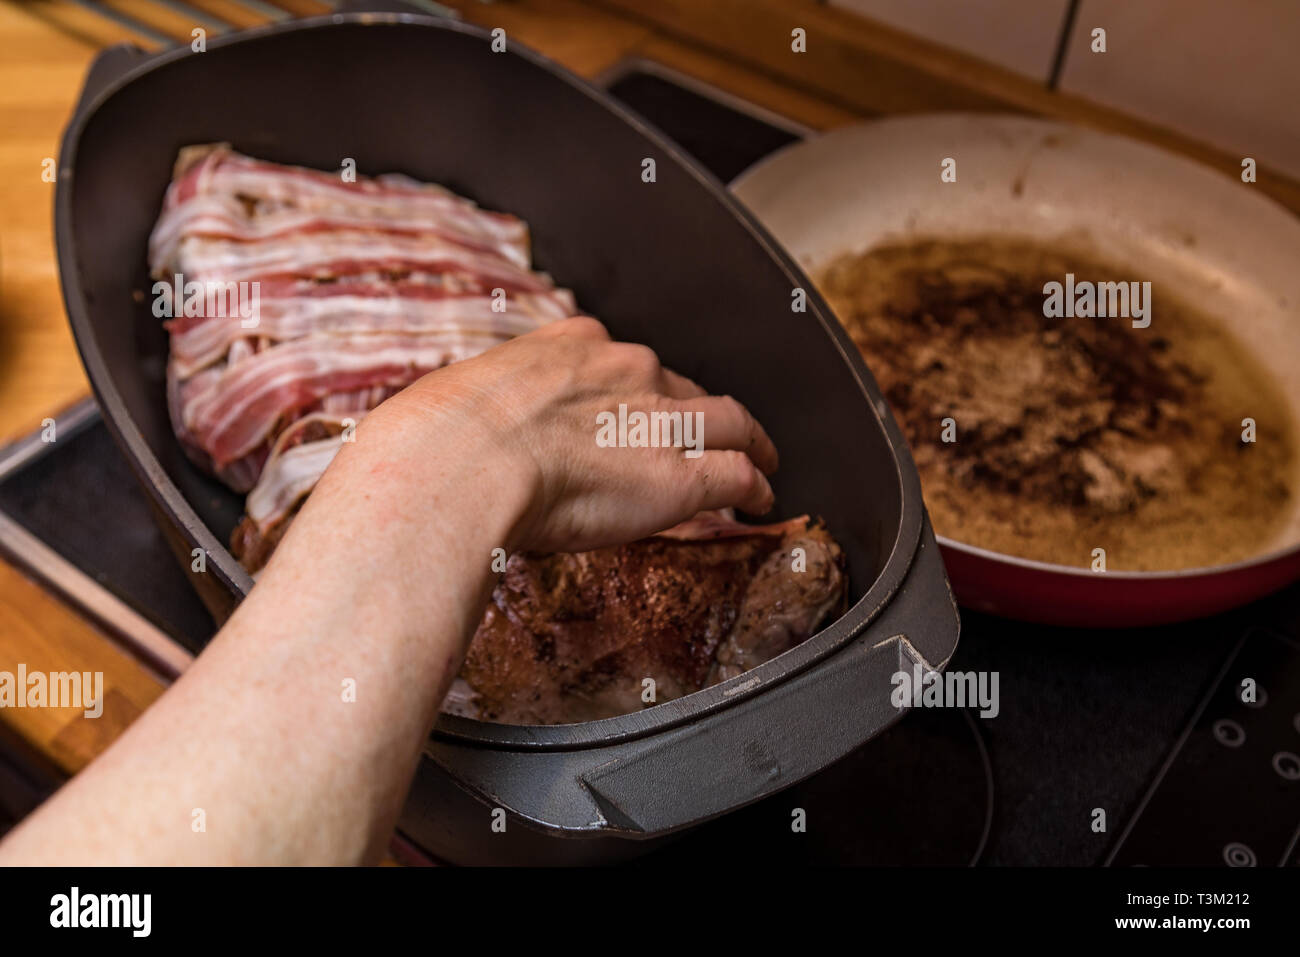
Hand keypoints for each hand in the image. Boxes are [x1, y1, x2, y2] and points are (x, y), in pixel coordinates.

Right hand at [354, 315, 778, 553]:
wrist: (462, 464)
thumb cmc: (441, 438)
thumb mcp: (460, 397)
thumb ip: (482, 409)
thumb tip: (456, 431)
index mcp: (573, 346)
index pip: (626, 364)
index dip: (643, 390)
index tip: (643, 406)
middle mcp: (627, 370)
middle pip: (685, 387)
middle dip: (702, 410)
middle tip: (714, 432)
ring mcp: (660, 419)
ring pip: (731, 422)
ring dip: (754, 441)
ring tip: (765, 460)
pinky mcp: (681, 473)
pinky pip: (739, 474)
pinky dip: (757, 485)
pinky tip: (761, 501)